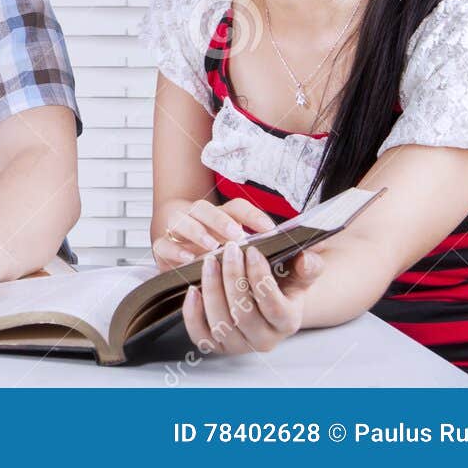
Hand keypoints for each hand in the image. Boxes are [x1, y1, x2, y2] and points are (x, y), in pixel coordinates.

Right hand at [153, 198, 275, 269]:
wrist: (172, 247)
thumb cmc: (213, 251)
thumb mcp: (238, 249)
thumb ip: (267, 255)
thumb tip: (305, 261)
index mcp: (220, 216)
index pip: (237, 207)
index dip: (253, 215)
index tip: (270, 229)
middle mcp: (197, 218)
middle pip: (205, 208)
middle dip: (221, 220)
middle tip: (238, 236)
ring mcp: (177, 230)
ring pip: (183, 221)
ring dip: (198, 232)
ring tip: (213, 247)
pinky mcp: (162, 247)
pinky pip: (163, 244)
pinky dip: (175, 250)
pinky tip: (189, 258)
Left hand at [182, 242, 322, 353]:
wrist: (266, 301)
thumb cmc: (282, 283)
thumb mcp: (299, 273)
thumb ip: (308, 266)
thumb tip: (306, 260)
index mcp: (288, 322)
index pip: (273, 305)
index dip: (260, 277)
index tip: (251, 250)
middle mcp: (265, 340)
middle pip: (244, 313)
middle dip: (233, 277)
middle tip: (229, 249)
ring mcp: (239, 345)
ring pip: (221, 323)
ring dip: (212, 288)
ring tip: (210, 260)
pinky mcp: (217, 345)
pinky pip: (200, 335)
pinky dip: (193, 313)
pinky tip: (192, 289)